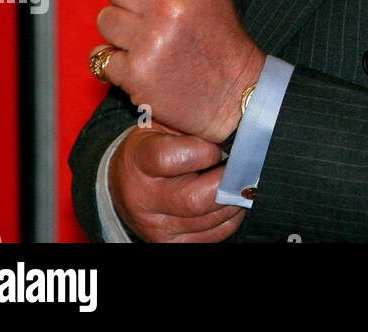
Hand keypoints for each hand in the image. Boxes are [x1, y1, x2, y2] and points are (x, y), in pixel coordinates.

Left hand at [96, 0, 264, 142]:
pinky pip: (102, 56)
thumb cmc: (217, 35)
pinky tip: (144, 63)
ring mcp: (152, 41)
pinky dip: (118, 62)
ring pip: (104, 19)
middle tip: (150, 14)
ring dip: (120, 30)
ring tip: (148, 39)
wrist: (235, 93)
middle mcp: (171, 7)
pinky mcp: (136, 73)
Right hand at [108, 126, 245, 242]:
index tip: (219, 146)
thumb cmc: (153, 145)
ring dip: (234, 198)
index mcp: (140, 160)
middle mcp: (143, 198)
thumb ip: (194, 124)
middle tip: (243, 166)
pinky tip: (228, 199)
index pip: (175, 158)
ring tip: (238, 180)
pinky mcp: (170, 243)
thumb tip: (236, 129)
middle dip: (229, 182)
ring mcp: (156, 226)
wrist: (124, 183)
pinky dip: (230, 217)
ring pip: (210, 220)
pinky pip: (214, 235)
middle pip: (197, 200)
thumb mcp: (164, 123)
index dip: (206, 151)